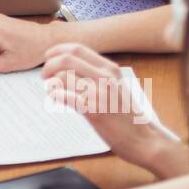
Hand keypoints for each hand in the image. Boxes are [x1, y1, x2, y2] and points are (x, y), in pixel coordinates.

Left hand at [41, 43, 176, 174]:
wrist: (144, 139)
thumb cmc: (127, 116)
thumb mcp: (116, 87)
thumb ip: (96, 75)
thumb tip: (67, 67)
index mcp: (110, 69)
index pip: (77, 48)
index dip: (57, 50)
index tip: (48, 56)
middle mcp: (105, 77)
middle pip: (66, 59)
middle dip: (49, 65)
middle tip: (44, 76)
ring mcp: (100, 93)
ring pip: (62, 77)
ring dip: (50, 83)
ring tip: (51, 91)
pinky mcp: (94, 110)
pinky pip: (66, 96)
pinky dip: (55, 95)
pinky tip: (55, 99)